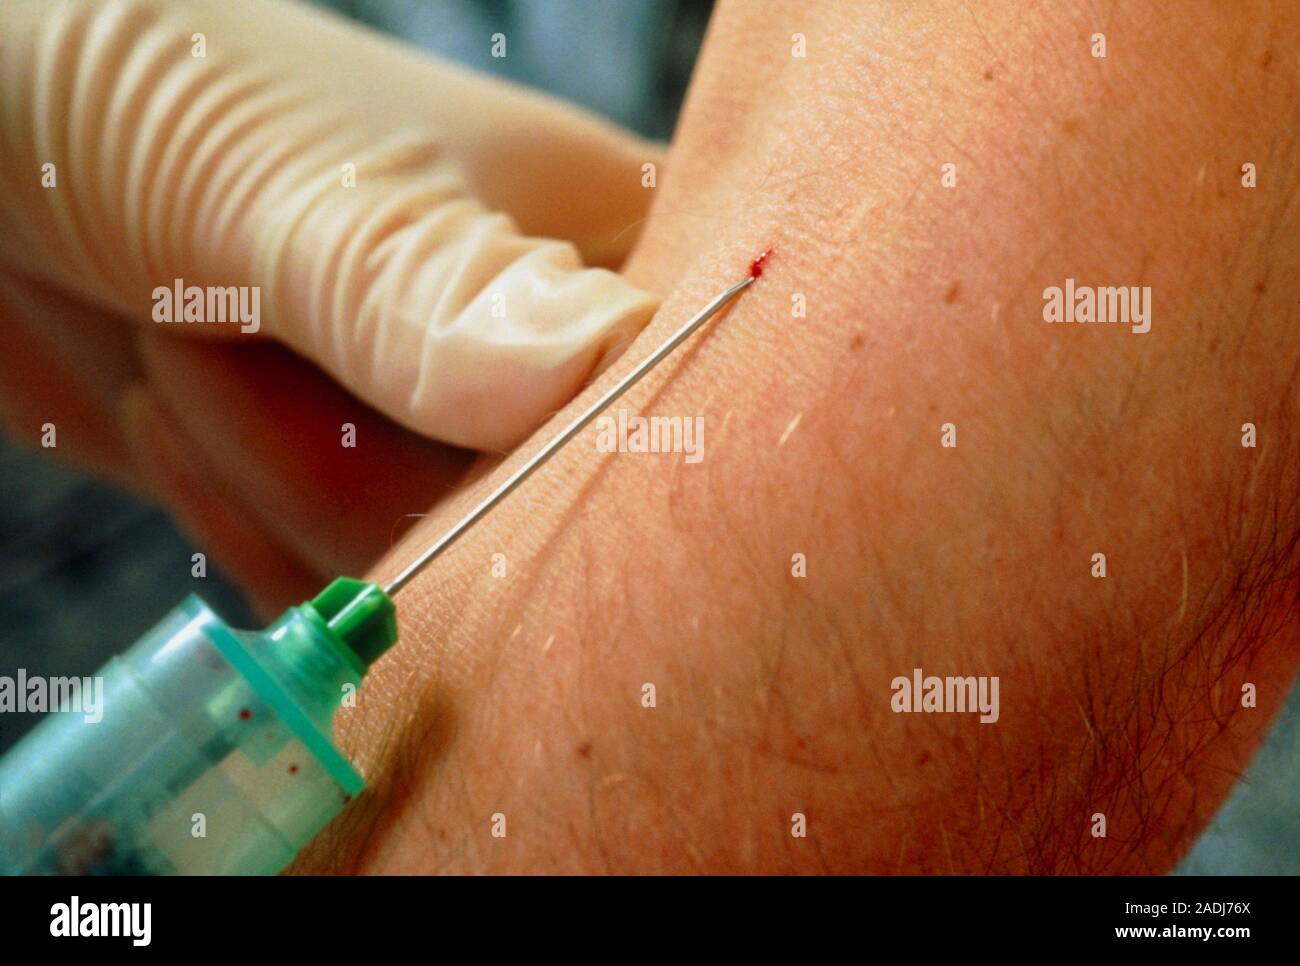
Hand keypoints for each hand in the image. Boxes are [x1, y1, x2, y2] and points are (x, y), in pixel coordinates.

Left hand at [0, 0, 659, 611]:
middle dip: (379, 473)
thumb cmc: (140, 84)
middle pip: (552, 509)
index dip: (595, 449)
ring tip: (178, 336)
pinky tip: (169, 419)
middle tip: (229, 341)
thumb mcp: (284, 178)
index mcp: (592, 233)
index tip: (441, 440)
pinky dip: (250, 534)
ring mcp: (436, 426)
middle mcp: (538, 346)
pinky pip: (348, 586)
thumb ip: (429, 281)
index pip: (669, 383)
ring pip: (443, 567)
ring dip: (283, 489)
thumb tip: (610, 364)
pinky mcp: (338, 489)